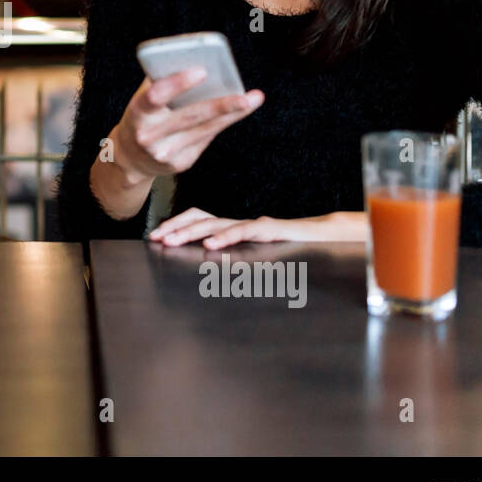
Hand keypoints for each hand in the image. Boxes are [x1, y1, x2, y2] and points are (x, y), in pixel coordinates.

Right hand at [108, 69, 264, 182]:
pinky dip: (221, 122)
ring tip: (254, 99)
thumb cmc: (143, 116)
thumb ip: (163, 81)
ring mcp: (166, 153)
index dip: (178, 83)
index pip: (155, 96)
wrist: (130, 157)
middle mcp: (149, 136)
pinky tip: (236, 112)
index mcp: (137, 113)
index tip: (202, 70)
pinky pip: (206, 138)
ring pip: (206, 130)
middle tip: (246, 96)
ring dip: (232, 114)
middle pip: (190, 117)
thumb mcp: (142, 99)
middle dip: (220, 106)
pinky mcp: (180, 163)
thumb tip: (198, 60)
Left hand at [147, 209, 369, 248]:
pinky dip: (226, 236)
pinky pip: (246, 231)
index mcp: (234, 228)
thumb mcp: (253, 256)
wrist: (325, 238)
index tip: (155, 237)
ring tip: (172, 240)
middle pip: (201, 218)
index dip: (176, 225)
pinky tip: (211, 245)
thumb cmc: (288, 249)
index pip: (198, 219)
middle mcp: (240, 223)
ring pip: (217, 223)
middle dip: (175, 228)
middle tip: (155, 238)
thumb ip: (232, 257)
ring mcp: (255, 225)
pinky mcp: (271, 230)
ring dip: (191, 232)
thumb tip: (205, 263)